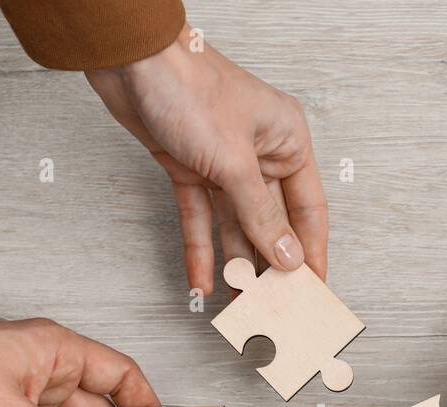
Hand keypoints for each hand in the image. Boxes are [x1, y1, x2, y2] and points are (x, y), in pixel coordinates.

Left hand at [86, 24, 327, 293]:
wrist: (131, 62)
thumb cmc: (190, 88)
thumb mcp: (233, 161)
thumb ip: (262, 215)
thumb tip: (288, 257)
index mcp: (286, 142)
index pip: (309, 210)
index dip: (312, 253)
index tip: (315, 290)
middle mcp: (259, 153)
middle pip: (272, 222)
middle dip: (271, 263)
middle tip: (275, 303)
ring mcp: (223, 163)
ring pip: (236, 224)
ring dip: (237, 262)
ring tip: (241, 303)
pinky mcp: (189, 168)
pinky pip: (200, 218)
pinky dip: (200, 249)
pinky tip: (203, 281)